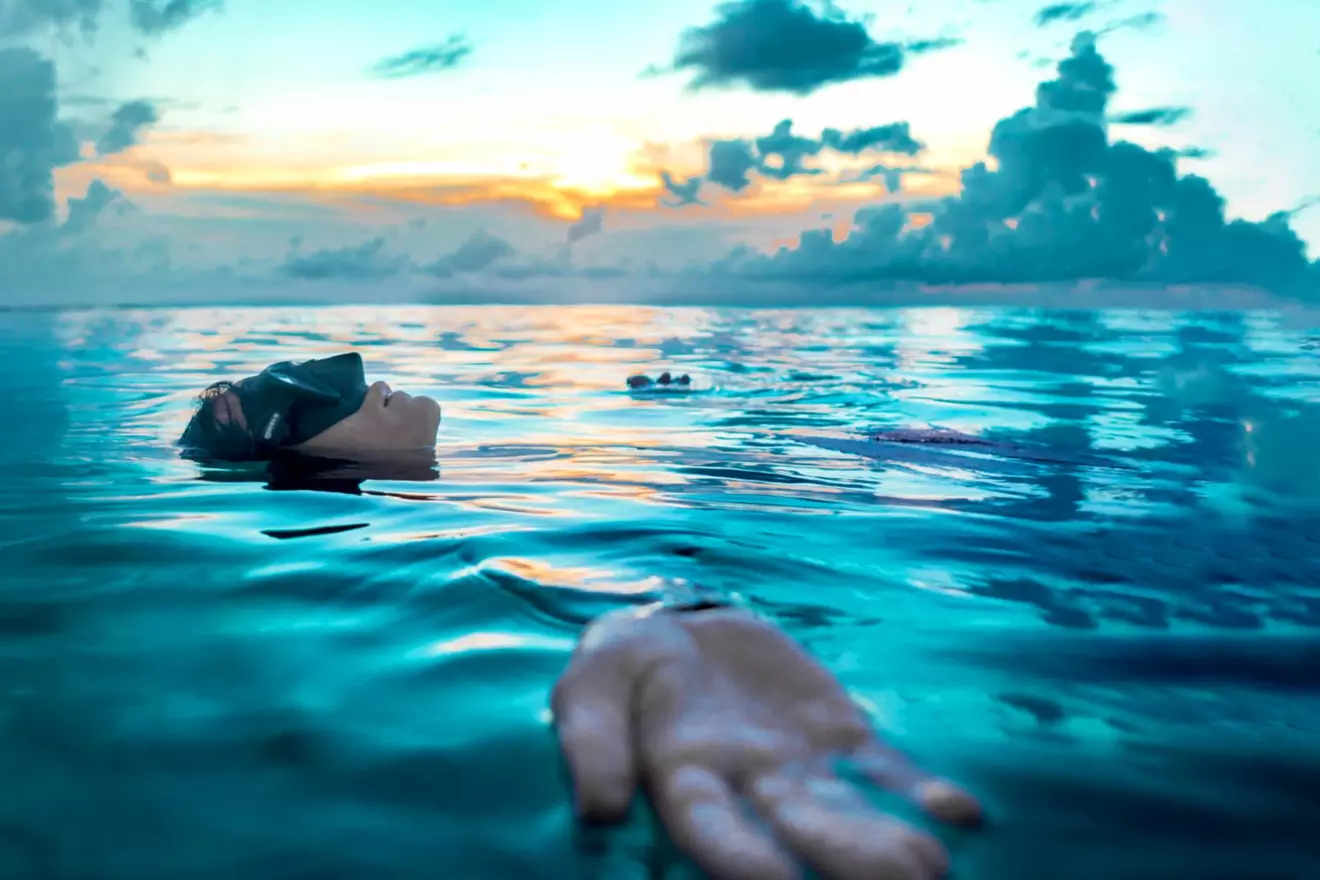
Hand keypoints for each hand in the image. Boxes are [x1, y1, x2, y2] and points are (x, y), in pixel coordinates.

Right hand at [551, 605, 982, 879]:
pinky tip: (960, 812)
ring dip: (889, 837)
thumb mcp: (592, 681)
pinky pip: (881, 766)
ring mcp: (800, 764)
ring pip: (847, 807)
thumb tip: (600, 810)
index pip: (713, 829)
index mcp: (683, 781)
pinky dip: (918, 789)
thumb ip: (592, 739)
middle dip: (847, 857)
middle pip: (798, 828)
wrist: (680, 630)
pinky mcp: (838, 735)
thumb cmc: (624, 665)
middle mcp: (749, 786)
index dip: (742, 857)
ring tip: (933, 863)